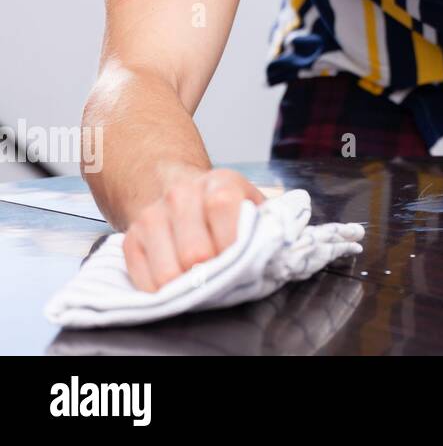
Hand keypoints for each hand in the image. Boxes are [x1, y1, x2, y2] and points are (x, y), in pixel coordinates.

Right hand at [123, 168, 266, 290]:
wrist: (184, 191)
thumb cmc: (228, 208)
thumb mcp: (254, 207)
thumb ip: (267, 229)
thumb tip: (278, 258)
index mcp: (221, 185)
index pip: (227, 231)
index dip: (236, 258)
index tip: (242, 266)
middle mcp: (182, 195)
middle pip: (196, 256)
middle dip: (212, 276)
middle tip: (222, 278)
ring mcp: (152, 216)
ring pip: (167, 274)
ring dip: (187, 287)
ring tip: (200, 281)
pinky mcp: (130, 239)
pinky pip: (144, 282)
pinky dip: (163, 293)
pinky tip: (179, 282)